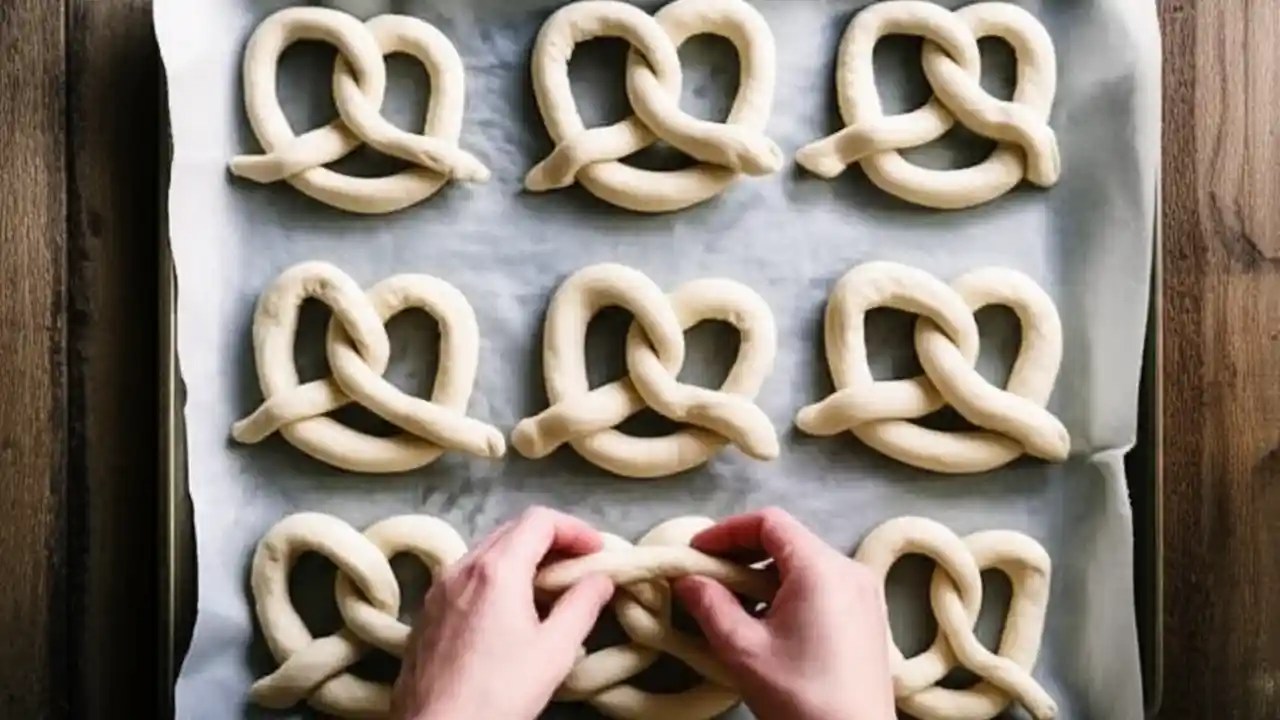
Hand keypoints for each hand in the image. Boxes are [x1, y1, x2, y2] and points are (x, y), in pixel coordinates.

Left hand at [390, 507, 613, 719]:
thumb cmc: (500, 692)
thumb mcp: (555, 650)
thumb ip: (582, 606)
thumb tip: (600, 579)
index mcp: (497, 569)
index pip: (540, 520)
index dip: (575, 528)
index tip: (597, 551)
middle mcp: (462, 567)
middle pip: (512, 530)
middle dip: (551, 540)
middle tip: (579, 565)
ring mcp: (439, 588)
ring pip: (487, 551)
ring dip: (522, 557)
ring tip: (548, 588)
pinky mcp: (427, 611)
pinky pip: (467, 576)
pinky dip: (496, 577)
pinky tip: (510, 611)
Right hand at [673, 508, 894, 719]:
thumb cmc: (801, 698)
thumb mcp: (743, 651)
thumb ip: (710, 605)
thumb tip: (687, 579)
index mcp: (821, 569)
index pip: (769, 522)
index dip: (726, 531)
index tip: (697, 553)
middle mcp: (850, 569)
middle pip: (788, 539)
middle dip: (743, 552)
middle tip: (708, 576)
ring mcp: (865, 592)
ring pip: (806, 562)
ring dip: (765, 572)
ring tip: (734, 603)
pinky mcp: (869, 616)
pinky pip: (824, 584)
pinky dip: (791, 589)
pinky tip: (769, 621)